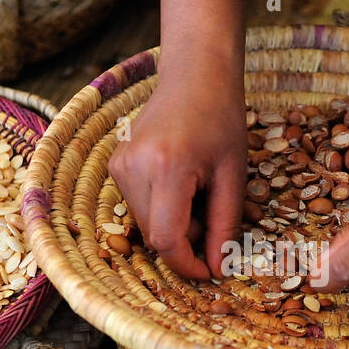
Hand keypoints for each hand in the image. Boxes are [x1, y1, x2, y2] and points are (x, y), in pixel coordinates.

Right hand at [108, 71, 247, 279]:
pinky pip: (139, 206)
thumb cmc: (221, 121)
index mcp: (167, 168)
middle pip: (155, 235)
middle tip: (213, 214)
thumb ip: (224, 226)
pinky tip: (181, 183)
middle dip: (186, 240)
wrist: (194, 77)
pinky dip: (162, 208)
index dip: (188, 264)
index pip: (166, 239)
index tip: (210, 271)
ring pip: (146, 224)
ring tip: (198, 192)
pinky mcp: (115, 165)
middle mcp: (133, 168)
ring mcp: (119, 165)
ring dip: (175, 223)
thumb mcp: (233, 176)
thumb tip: (217, 269)